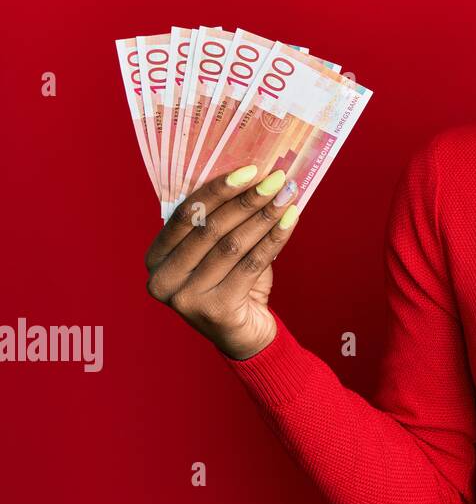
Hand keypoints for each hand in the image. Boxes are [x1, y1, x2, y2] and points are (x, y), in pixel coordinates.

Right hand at [144, 165, 300, 359]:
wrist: (245, 335)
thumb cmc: (232, 283)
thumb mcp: (218, 252)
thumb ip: (221, 222)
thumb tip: (255, 177)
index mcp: (156, 258)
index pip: (186, 214)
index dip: (218, 189)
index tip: (250, 169)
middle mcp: (163, 279)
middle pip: (210, 228)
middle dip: (247, 199)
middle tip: (276, 178)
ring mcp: (185, 298)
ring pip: (232, 245)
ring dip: (265, 216)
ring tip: (288, 195)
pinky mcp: (214, 311)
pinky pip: (251, 265)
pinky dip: (274, 238)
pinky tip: (291, 220)